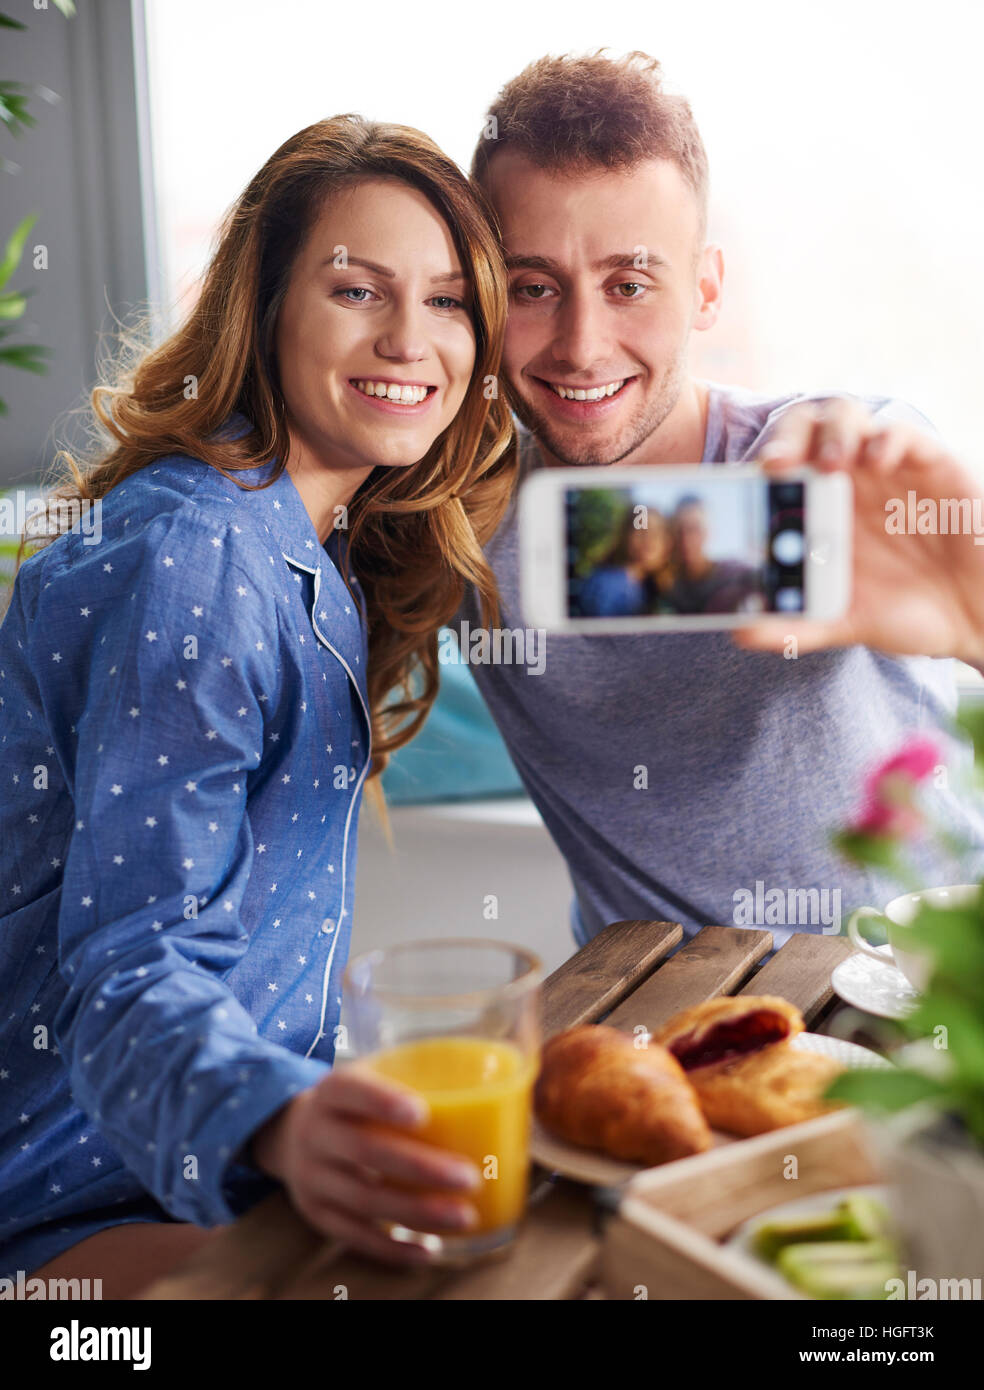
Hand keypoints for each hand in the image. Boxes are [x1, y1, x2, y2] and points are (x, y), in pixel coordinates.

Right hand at [250, 1064, 481, 1265]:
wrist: (291, 1135)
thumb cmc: (356, 1104)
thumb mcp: (370, 1075)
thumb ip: (415, 1075)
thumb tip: (497, 1081)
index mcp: (331, 1092)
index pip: (351, 1091)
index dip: (383, 1101)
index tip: (422, 1113)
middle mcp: (316, 1134)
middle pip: (364, 1151)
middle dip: (420, 1168)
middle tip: (470, 1177)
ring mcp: (313, 1178)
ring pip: (365, 1200)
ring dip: (417, 1213)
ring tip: (464, 1216)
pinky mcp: (317, 1215)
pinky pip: (356, 1236)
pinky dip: (394, 1248)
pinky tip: (430, 1249)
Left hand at [732, 398, 983, 666]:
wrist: (974, 618)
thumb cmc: (907, 613)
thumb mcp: (845, 622)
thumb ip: (796, 626)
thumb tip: (740, 633)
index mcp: (817, 510)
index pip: (778, 466)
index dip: (757, 466)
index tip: (744, 484)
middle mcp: (847, 482)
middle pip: (806, 431)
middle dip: (787, 439)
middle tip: (777, 467)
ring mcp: (887, 470)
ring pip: (850, 419)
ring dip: (833, 434)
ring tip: (827, 464)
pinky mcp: (931, 465)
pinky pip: (905, 434)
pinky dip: (887, 440)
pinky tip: (875, 460)